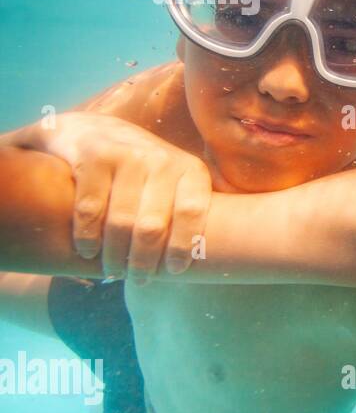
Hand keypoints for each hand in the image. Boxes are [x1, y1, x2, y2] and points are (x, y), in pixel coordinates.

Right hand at [13, 111, 210, 278]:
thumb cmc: (142, 173)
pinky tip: (87, 251)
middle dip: (144, 261)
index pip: (191, 214)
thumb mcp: (173, 183)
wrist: (94, 132)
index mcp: (190, 170)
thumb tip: (211, 262)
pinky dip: (87, 237)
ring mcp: (128, 155)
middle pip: (152, 227)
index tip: (174, 272)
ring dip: (114, 255)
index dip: (183, 246)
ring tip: (114, 272)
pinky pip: (91, 209)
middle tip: (138, 279)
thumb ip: (187, 212)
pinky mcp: (94, 156)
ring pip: (121, 222)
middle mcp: (162, 160)